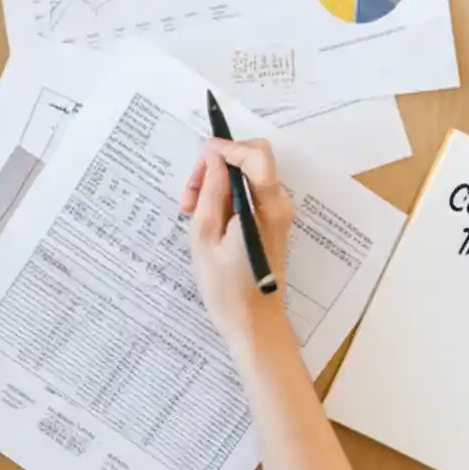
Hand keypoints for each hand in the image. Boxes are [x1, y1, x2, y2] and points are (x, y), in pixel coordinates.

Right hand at [181, 138, 293, 354]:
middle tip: (189, 194)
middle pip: (251, 158)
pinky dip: (225, 194)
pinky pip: (248, 191)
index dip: (226, 148)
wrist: (254, 322)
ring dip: (217, 181)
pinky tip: (206, 217)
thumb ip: (210, 193)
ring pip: (247, 173)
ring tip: (191, 209)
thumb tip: (213, 159)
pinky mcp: (271, 219)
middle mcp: (279, 203)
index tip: (199, 162)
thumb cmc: (226, 288)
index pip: (256, 154)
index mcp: (267, 206)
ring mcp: (278, 211)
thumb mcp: (205, 237)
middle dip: (217, 164)